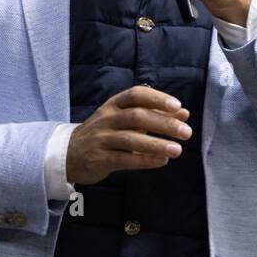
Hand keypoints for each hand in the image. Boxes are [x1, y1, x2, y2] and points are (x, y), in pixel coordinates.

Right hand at [66, 85, 193, 184]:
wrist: (70, 153)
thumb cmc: (105, 133)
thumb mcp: (125, 119)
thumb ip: (154, 115)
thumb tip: (183, 114)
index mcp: (113, 105)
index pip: (136, 95)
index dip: (157, 99)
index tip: (177, 106)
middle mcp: (106, 119)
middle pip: (136, 116)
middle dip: (163, 123)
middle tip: (186, 132)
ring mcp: (101, 139)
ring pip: (130, 139)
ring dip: (156, 144)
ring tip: (177, 150)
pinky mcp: (99, 159)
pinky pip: (124, 159)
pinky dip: (144, 160)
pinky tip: (161, 161)